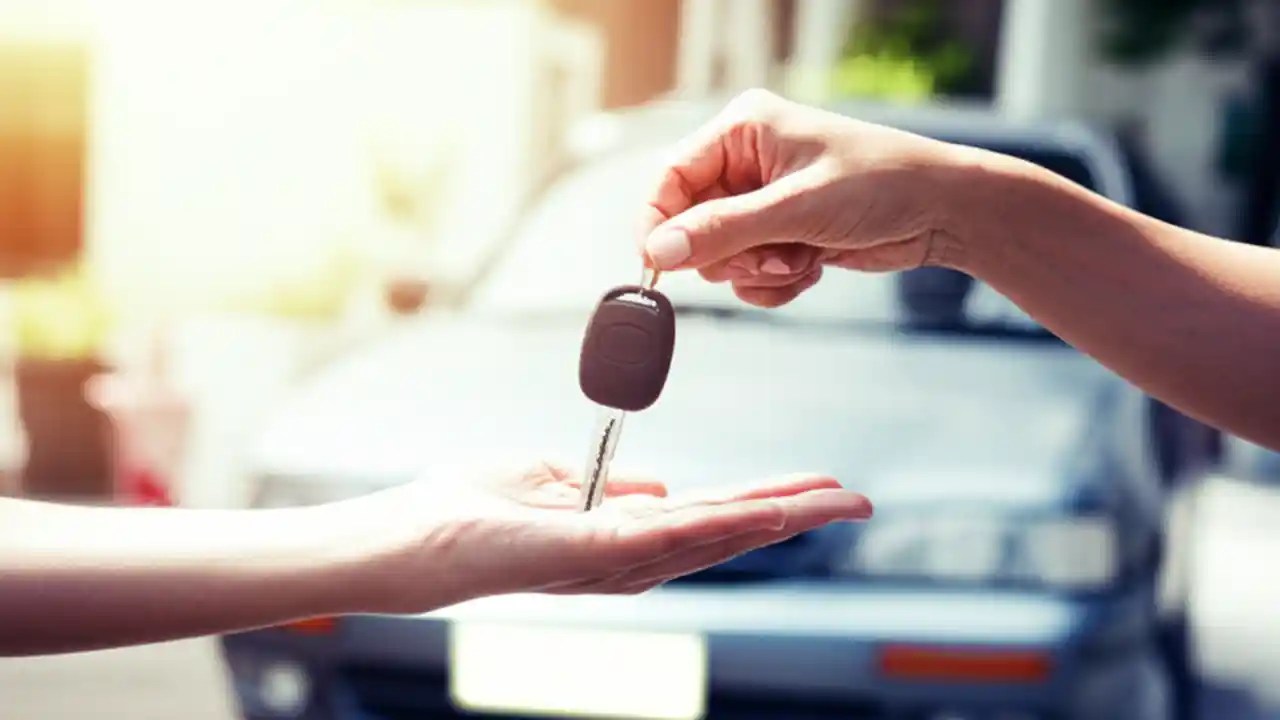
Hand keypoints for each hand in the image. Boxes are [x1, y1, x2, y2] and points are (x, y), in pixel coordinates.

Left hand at [359, 461, 870, 612]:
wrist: (401, 540)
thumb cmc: (463, 509)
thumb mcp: (545, 481)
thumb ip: (603, 484)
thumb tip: (654, 485)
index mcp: (618, 536)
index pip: (709, 518)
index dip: (766, 504)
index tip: (819, 486)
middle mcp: (624, 559)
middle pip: (726, 533)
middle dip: (794, 516)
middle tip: (857, 499)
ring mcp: (608, 561)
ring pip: (710, 537)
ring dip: (775, 519)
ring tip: (832, 502)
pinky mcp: (583, 552)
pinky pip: (663, 534)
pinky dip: (719, 523)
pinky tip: (765, 511)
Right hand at [640, 89, 977, 307]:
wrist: (943, 213)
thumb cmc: (882, 185)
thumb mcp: (796, 208)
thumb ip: (723, 231)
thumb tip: (659, 251)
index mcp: (741, 129)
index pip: (669, 178)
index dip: (659, 223)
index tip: (660, 264)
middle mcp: (746, 162)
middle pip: (691, 224)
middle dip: (731, 253)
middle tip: (774, 254)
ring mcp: (763, 200)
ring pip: (720, 256)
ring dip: (759, 269)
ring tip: (803, 256)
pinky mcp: (781, 234)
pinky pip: (748, 274)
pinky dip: (775, 282)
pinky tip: (812, 266)